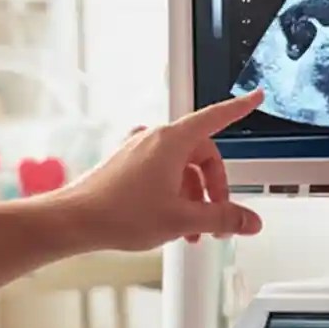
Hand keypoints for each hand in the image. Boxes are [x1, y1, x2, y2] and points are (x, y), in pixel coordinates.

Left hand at [60, 90, 265, 251]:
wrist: (74, 220)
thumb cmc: (119, 214)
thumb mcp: (182, 220)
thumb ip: (222, 218)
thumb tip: (250, 221)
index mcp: (171, 141)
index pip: (216, 117)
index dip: (239, 108)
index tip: (255, 97)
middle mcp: (154, 139)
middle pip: (201, 155)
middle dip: (214, 187)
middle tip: (217, 218)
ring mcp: (137, 150)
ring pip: (180, 168)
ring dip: (193, 197)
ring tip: (192, 230)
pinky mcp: (126, 164)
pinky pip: (161, 173)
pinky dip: (173, 194)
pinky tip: (171, 223)